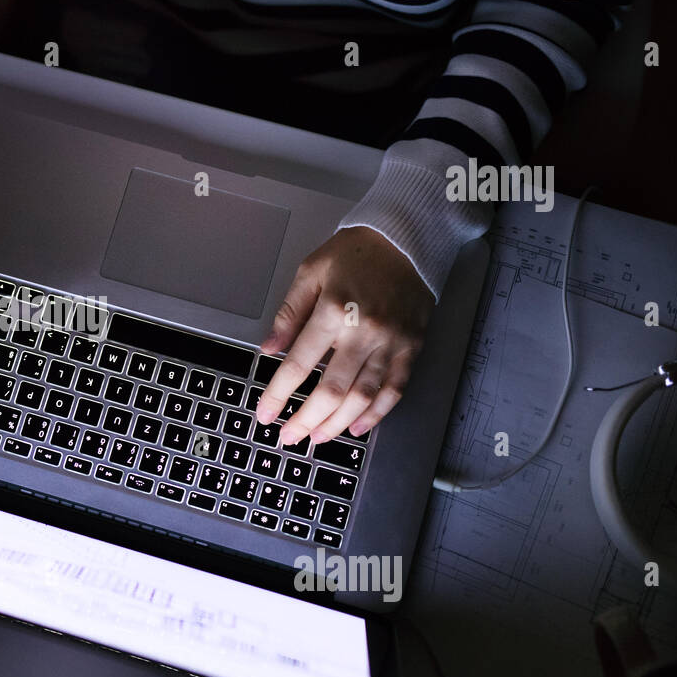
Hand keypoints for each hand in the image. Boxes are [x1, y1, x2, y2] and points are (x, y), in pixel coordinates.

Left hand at [254, 227, 433, 444]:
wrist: (405, 239)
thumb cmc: (353, 253)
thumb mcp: (310, 272)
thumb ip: (288, 314)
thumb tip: (268, 349)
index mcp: (331, 310)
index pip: (298, 364)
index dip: (278, 394)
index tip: (265, 414)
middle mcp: (363, 331)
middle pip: (331, 389)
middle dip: (306, 419)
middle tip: (289, 438)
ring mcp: (391, 341)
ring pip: (363, 396)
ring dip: (337, 423)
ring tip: (317, 438)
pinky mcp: (412, 346)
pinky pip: (395, 388)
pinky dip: (377, 413)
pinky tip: (357, 427)